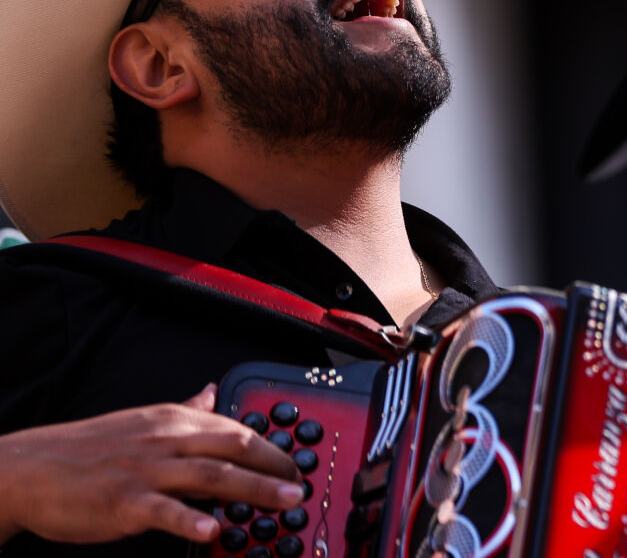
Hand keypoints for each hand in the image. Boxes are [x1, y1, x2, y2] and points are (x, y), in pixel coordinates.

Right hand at [0, 385, 303, 545]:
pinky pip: (165, 510)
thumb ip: (184, 410)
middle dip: (276, 465)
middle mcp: (166, 440)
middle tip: (303, 484)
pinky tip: (215, 529)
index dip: (272, 446)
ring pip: (213, 475)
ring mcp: (146, 471)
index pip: (234, 428)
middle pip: (235, 447)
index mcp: (173, 421)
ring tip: (285, 502)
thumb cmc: (85, 450)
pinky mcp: (124, 502)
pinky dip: (191, 517)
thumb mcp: (142, 421)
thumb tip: (212, 392)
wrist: (28, 468)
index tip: (296, 464)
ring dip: (255, 489)